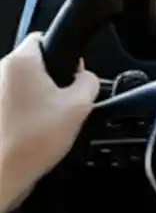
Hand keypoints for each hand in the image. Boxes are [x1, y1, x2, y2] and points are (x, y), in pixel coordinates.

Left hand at [0, 33, 97, 212]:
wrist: (0, 175)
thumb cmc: (32, 141)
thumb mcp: (79, 107)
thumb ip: (89, 83)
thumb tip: (87, 79)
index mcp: (20, 63)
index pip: (43, 37)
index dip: (64, 53)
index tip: (72, 73)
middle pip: (32, 66)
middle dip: (50, 82)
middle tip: (64, 105)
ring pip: (20, 88)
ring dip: (34, 101)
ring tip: (45, 125)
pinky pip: (9, 106)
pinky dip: (20, 116)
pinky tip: (30, 135)